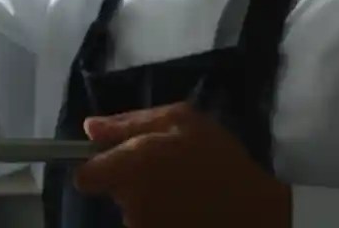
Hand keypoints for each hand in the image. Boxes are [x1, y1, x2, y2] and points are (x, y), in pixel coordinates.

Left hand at [74, 102, 291, 227]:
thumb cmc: (219, 158)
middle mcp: (131, 201)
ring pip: (130, 207)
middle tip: (164, 167)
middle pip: (111, 190)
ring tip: (180, 186)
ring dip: (147, 197)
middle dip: (129, 178)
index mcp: (133, 165)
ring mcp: (143, 225)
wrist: (253, 210)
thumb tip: (90, 128)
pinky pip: (147, 222)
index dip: (94, 167)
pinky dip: (161, 214)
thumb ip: (130, 123)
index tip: (113, 160)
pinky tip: (184, 205)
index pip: (85, 177)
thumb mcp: (182, 120)